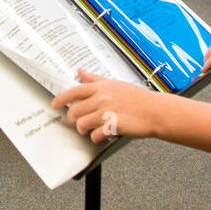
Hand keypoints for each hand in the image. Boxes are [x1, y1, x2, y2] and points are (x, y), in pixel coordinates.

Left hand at [50, 69, 167, 142]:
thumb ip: (95, 79)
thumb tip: (79, 71)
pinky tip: (102, 135)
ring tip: (90, 130)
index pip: (74, 91)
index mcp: (101, 87)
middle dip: (73, 119)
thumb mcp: (115, 84)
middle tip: (77, 122)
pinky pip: (95, 135)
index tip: (54, 104)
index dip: (60, 99)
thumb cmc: (137, 98)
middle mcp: (102, 98)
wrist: (156, 111)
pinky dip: (96, 138)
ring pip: (82, 124)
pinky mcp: (114, 126)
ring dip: (84, 130)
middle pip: (75, 110)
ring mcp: (108, 112)